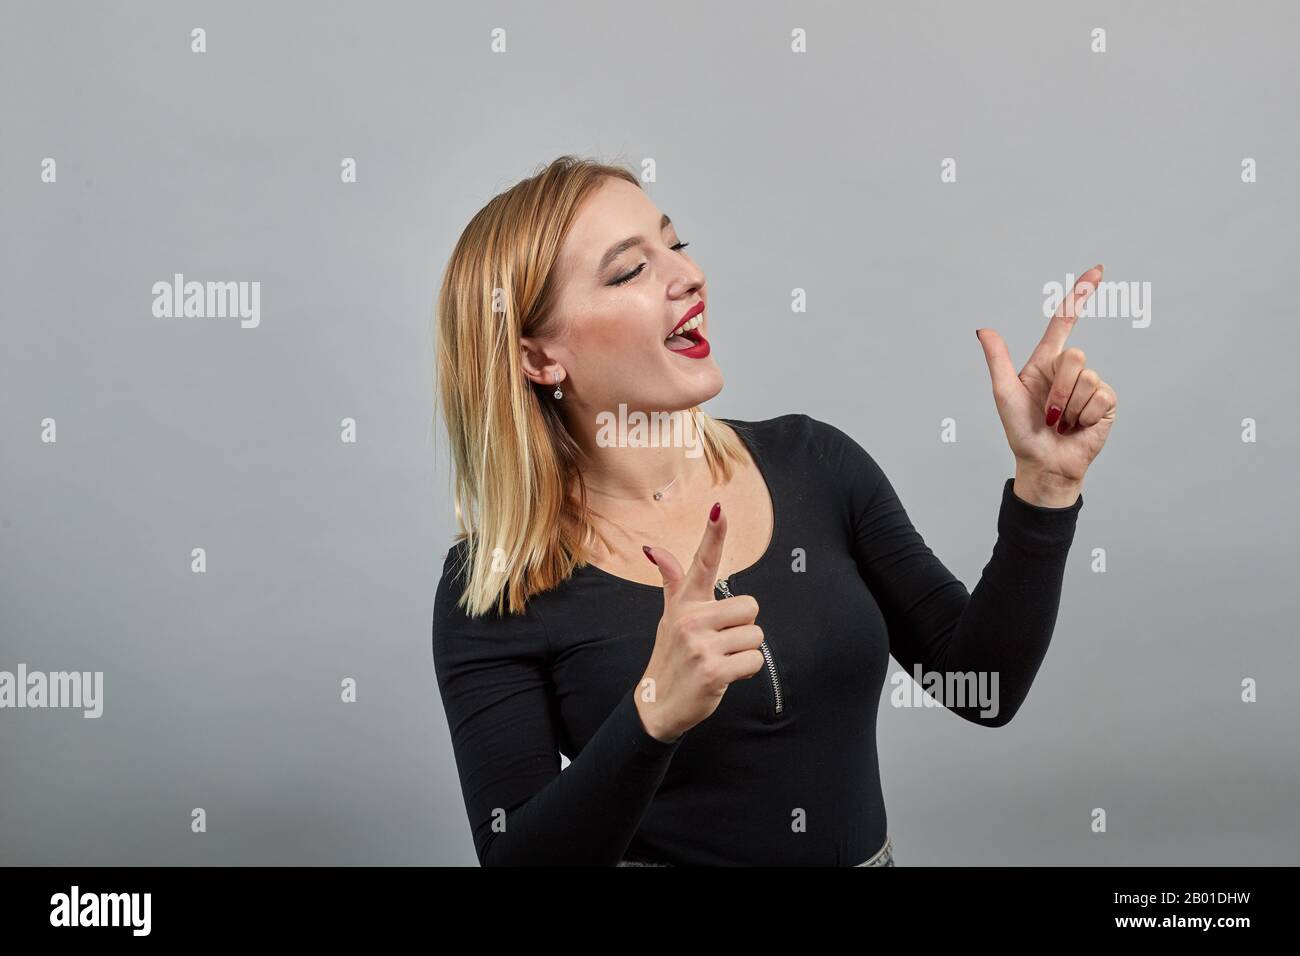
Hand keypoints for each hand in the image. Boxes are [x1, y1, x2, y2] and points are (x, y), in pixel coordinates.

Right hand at [635, 503, 765, 741]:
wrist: (657, 704)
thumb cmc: (671, 656)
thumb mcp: (668, 615)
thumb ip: (672, 581)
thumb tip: (653, 549)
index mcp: (684, 603)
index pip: (702, 562)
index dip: (713, 534)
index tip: (719, 508)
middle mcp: (690, 619)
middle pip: (750, 606)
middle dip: (743, 628)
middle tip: (721, 642)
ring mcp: (700, 644)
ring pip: (755, 635)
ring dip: (745, 651)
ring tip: (721, 659)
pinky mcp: (713, 670)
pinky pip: (755, 660)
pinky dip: (747, 671)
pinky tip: (726, 675)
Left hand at [976, 264, 1118, 498]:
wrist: (1043, 464)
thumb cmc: (1021, 431)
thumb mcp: (1004, 394)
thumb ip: (998, 360)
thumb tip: (983, 330)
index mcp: (1045, 363)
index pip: (1064, 322)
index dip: (1080, 295)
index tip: (1098, 270)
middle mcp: (1069, 371)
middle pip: (1074, 356)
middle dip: (1058, 389)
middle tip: (1049, 413)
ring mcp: (1090, 386)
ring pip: (1087, 379)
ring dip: (1069, 407)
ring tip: (1061, 423)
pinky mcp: (1106, 403)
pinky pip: (1100, 397)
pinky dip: (1084, 416)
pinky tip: (1077, 427)